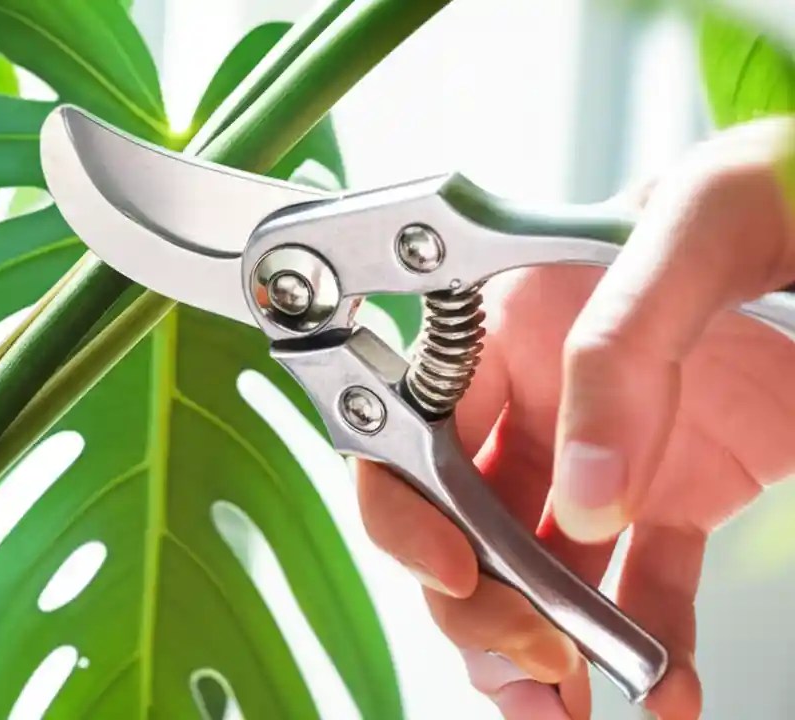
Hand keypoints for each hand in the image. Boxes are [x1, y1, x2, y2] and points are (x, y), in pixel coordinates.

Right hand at [357, 117, 794, 718]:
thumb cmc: (771, 188)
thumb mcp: (693, 228)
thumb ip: (621, 347)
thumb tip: (584, 491)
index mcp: (505, 328)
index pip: (406, 431)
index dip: (404, 511)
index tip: (452, 571)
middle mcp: (539, 400)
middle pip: (460, 526)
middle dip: (479, 607)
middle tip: (534, 655)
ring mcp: (605, 455)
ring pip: (537, 576)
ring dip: (542, 652)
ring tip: (567, 705)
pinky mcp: (675, 496)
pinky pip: (643, 590)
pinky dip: (647, 654)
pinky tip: (664, 690)